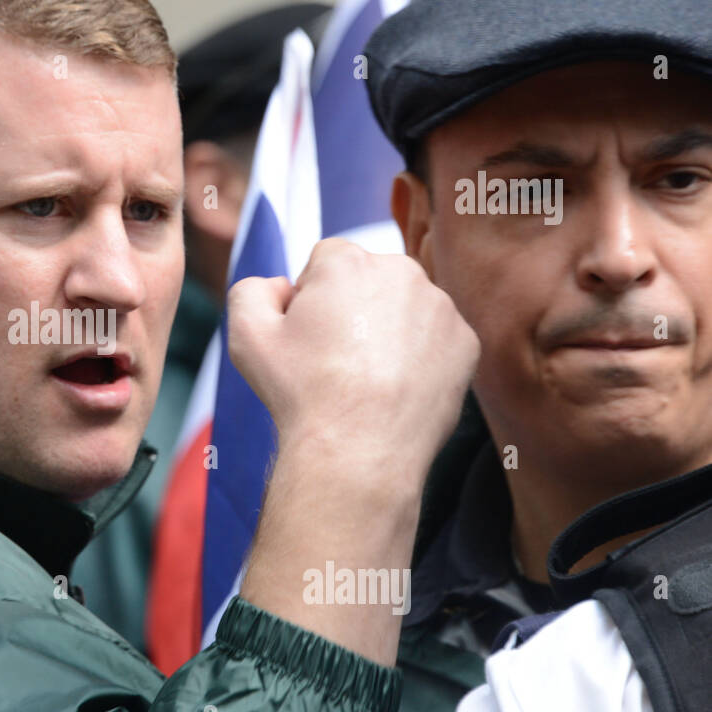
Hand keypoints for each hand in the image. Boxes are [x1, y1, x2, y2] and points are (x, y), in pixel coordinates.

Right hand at [227, 238, 478, 483]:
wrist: (358, 450)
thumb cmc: (302, 393)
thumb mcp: (246, 335)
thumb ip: (250, 290)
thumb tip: (280, 286)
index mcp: (347, 262)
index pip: (325, 260)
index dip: (311, 298)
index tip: (309, 337)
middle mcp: (400, 272)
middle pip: (369, 279)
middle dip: (353, 308)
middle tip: (336, 359)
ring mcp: (440, 307)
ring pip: (406, 307)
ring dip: (388, 330)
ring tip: (367, 377)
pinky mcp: (465, 342)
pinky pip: (436, 338)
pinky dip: (420, 356)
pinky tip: (396, 386)